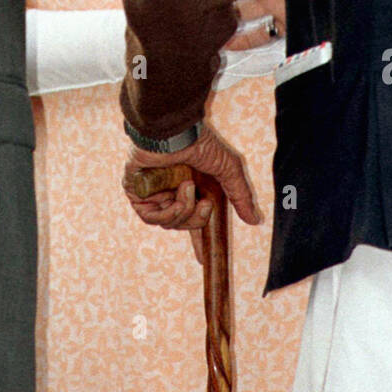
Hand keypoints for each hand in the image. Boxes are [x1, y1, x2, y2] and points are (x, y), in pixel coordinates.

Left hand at [123, 122, 258, 263]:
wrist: (175, 131)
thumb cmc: (200, 143)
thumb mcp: (228, 169)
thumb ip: (240, 195)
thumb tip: (255, 220)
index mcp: (189, 188)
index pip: (192, 221)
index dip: (198, 241)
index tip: (202, 260)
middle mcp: (170, 192)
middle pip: (183, 224)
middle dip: (197, 219)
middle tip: (206, 204)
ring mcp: (152, 193)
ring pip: (168, 223)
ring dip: (183, 210)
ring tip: (187, 187)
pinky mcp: (136, 192)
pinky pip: (151, 217)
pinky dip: (167, 210)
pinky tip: (176, 192)